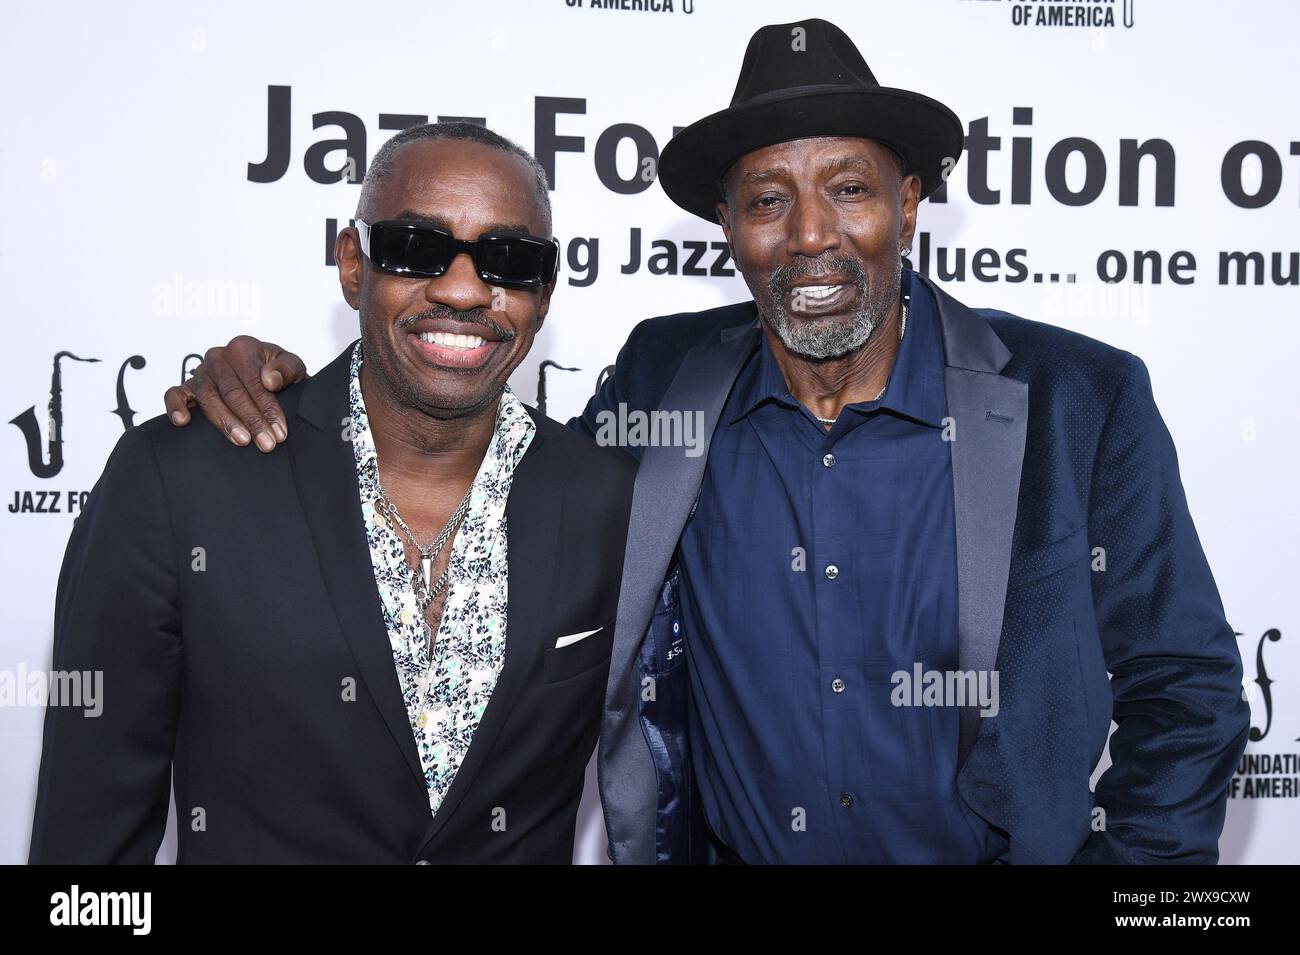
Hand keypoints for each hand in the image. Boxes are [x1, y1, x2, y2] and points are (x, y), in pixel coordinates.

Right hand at [164, 336, 306, 451]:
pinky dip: (176, 406)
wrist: (269, 381)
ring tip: (242, 441)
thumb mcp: (294, 368)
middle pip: (233, 392)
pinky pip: (175, 394)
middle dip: (251, 420)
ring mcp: (201, 372)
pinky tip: (183, 421)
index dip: (268, 408)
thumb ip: (287, 370)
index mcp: (243, 348)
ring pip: (208, 398)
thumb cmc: (280, 374)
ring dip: (225, 422)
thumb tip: (269, 379)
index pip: (254, 382)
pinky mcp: (187, 387)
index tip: (279, 431)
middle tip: (265, 443)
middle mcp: (219, 357)